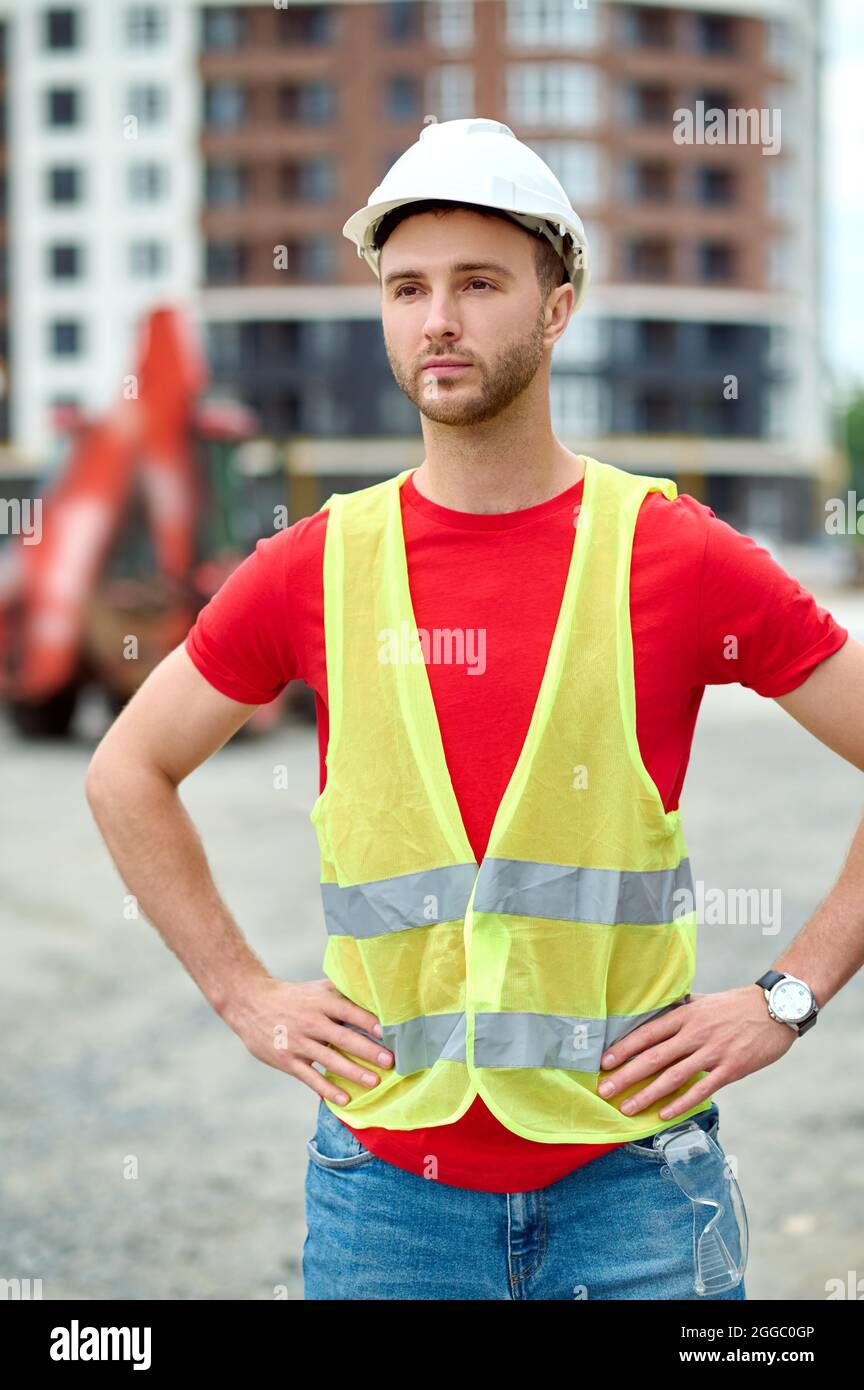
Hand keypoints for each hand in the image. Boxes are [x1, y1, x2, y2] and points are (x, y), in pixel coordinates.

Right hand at [220, 976, 393, 1104]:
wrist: (250, 1003)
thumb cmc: (292, 996)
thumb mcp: (316, 988)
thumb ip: (341, 992)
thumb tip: (373, 996)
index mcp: (321, 1001)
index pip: (349, 1011)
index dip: (369, 1021)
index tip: (389, 1032)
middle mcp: (311, 1021)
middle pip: (343, 1037)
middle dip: (368, 1050)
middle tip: (390, 1061)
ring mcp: (298, 1042)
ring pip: (329, 1059)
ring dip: (353, 1072)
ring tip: (374, 1082)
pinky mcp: (287, 1060)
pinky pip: (310, 1077)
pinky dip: (327, 1089)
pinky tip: (344, 1099)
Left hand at [596, 986, 796, 1119]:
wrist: (775, 1009)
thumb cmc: (735, 1006)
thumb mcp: (702, 1002)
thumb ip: (679, 1012)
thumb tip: (654, 1018)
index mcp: (685, 1015)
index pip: (647, 1033)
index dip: (623, 1049)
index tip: (604, 1063)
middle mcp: (694, 1033)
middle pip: (653, 1057)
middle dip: (625, 1075)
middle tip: (603, 1091)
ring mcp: (712, 1051)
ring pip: (672, 1076)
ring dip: (646, 1094)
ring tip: (627, 1108)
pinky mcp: (731, 1068)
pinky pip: (701, 1088)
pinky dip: (680, 1102)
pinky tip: (663, 1113)